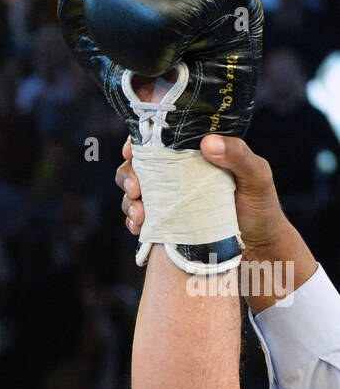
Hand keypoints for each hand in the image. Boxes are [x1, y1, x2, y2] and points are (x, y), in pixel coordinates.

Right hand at [116, 135, 288, 260]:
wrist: (259, 247)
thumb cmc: (261, 205)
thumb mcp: (256, 175)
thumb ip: (237, 155)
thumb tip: (207, 142)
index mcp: (194, 155)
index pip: (159, 141)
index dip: (139, 142)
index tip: (132, 149)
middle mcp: (177, 175)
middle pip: (138, 167)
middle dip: (127, 175)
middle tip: (135, 187)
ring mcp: (169, 201)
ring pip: (133, 194)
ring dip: (129, 202)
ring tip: (140, 214)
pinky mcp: (165, 224)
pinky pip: (139, 220)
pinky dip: (133, 222)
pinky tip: (140, 227)